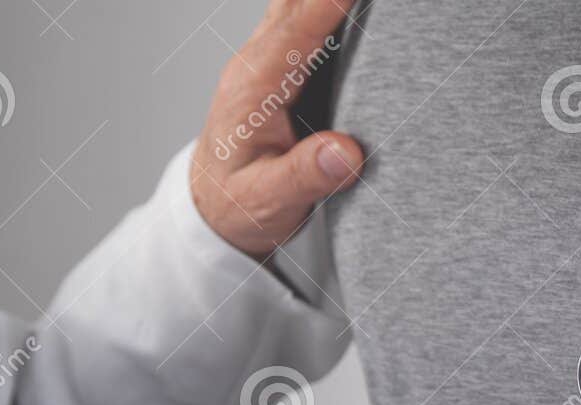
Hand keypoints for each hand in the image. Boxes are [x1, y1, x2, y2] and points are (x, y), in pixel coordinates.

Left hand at [190, 0, 362, 257]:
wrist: (212, 208)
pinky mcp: (279, 69)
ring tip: (367, 3)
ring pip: (297, 7)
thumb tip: (348, 151)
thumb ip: (307, 175)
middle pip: (295, 5)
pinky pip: (303, 23)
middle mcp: (256, 65)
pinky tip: (350, 8)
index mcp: (254, 89)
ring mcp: (266, 63)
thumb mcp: (270, 199)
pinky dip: (325, 8)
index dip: (330, 4)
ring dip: (327, 0)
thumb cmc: (238, 203)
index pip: (296, 32)